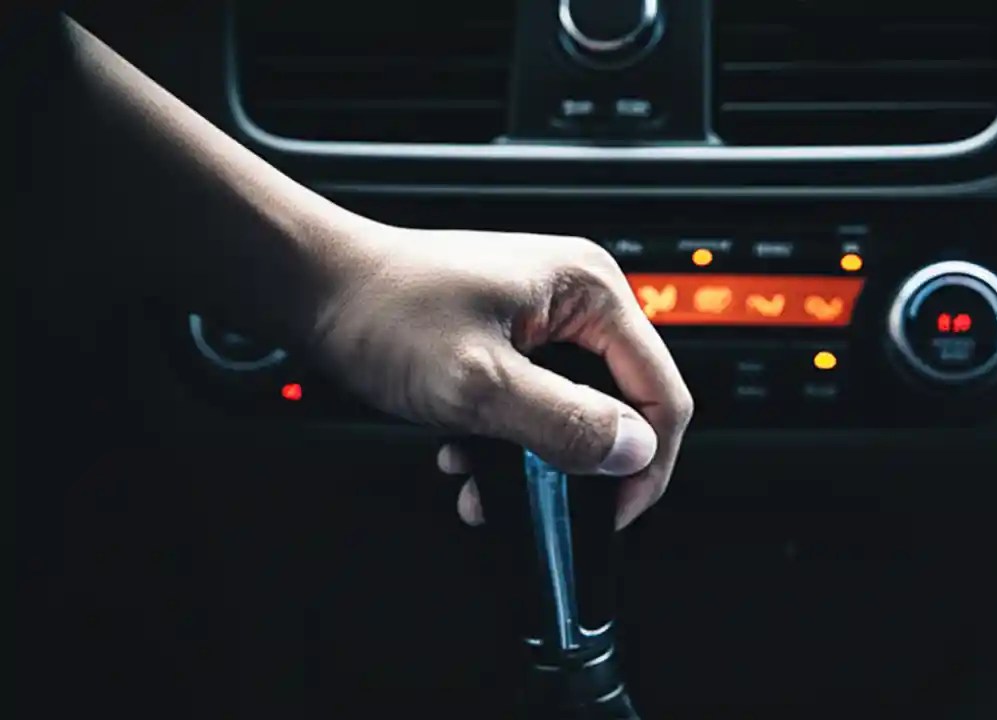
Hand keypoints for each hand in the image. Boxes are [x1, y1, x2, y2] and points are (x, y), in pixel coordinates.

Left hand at [310, 221, 693, 528]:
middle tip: (551, 506)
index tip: (612, 511)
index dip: (646, 461)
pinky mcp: (513, 339)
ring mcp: (544, 320)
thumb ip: (563, 423)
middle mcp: (576, 300)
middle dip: (583, 464)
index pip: (661, 390)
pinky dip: (511, 443)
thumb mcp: (479, 382)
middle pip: (623, 405)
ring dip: (540, 461)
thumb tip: (631, 454)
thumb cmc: (382, 308)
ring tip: (491, 485)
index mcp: (589, 290)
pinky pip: (539, 404)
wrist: (313, 287)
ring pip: (577, 411)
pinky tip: (468, 458)